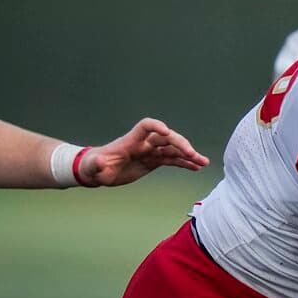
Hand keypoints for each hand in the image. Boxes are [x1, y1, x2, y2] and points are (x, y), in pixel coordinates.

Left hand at [76, 118, 208, 186]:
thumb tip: (100, 163)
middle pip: (166, 138)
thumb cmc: (94, 167)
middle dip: (180, 144)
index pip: (146, 127)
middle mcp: (143, 144)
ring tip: (203, 162)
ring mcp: (149, 152)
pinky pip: (172, 160)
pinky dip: (184, 163)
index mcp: (130, 142)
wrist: (97, 171)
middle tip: (193, 154)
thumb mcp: (94, 168)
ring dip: (188, 155)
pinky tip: (196, 167)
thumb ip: (97, 165)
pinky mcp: (153, 161)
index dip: (157, 127)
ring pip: (173, 150)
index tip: (167, 133)